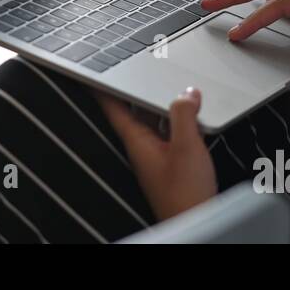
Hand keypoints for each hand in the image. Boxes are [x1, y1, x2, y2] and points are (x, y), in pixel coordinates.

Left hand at [98, 87, 216, 221]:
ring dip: (162, 105)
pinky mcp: (172, 163)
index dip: (103, 88)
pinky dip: (178, 121)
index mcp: (137, 141)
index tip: (95, 74)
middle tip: (137, 69)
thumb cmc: (184, 194)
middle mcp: (143, 147)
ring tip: (169, 84)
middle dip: (138, 90)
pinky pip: (170, 133)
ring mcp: (157, 156)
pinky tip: (191, 116)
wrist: (195, 220)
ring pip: (156, 122)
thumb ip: (184, 116)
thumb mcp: (186, 146)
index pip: (113, 108)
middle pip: (136, 111)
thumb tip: (185, 93)